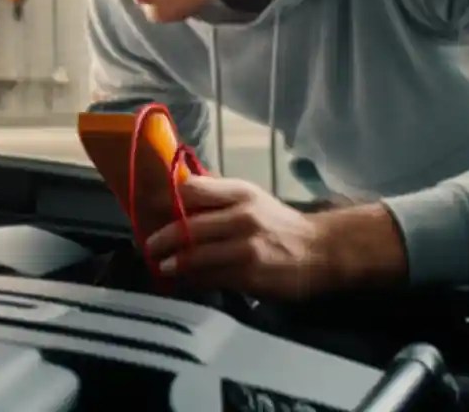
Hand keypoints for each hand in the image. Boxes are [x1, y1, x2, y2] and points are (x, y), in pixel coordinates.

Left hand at [144, 176, 338, 299]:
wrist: (320, 251)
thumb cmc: (277, 222)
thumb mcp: (250, 198)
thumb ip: (215, 195)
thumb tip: (174, 191)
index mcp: (239, 193)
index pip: (191, 189)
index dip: (166, 200)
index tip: (149, 210)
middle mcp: (241, 217)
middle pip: (187, 227)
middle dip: (162, 239)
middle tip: (148, 246)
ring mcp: (245, 248)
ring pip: (196, 256)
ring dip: (173, 264)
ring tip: (161, 266)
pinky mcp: (249, 275)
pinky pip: (211, 278)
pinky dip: (194, 280)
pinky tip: (186, 280)